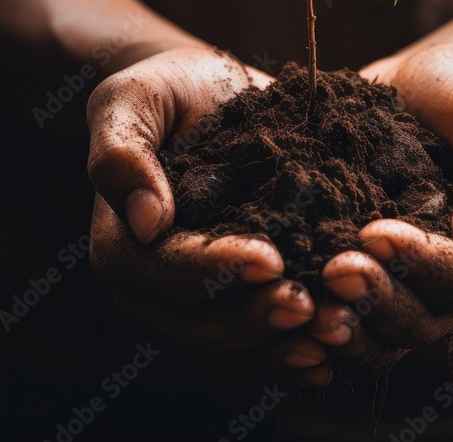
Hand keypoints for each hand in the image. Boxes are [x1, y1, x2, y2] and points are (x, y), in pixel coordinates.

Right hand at [87, 47, 329, 384]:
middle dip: (255, 317)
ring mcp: (195, 305)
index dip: (213, 271)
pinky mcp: (235, 307)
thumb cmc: (170, 90)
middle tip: (310, 305)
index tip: (270, 258)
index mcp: (123, 243)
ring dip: (280, 346)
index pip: (160, 271)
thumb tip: (147, 221)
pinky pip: (258, 349)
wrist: (216, 96)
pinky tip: (330, 361)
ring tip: (330, 332)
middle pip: (197, 323)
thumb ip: (122, 152)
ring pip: (232, 348)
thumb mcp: (135, 97)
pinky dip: (291, 359)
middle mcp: (154, 287)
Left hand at [309, 46, 452, 367]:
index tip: (375, 232)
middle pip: (417, 322)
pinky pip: (341, 322)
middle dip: (373, 301)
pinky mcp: (361, 279)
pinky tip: (279, 309)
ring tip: (303, 305)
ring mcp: (404, 290)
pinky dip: (313, 328)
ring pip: (377, 337)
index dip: (420, 264)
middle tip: (331, 271)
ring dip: (341, 327)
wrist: (428, 82)